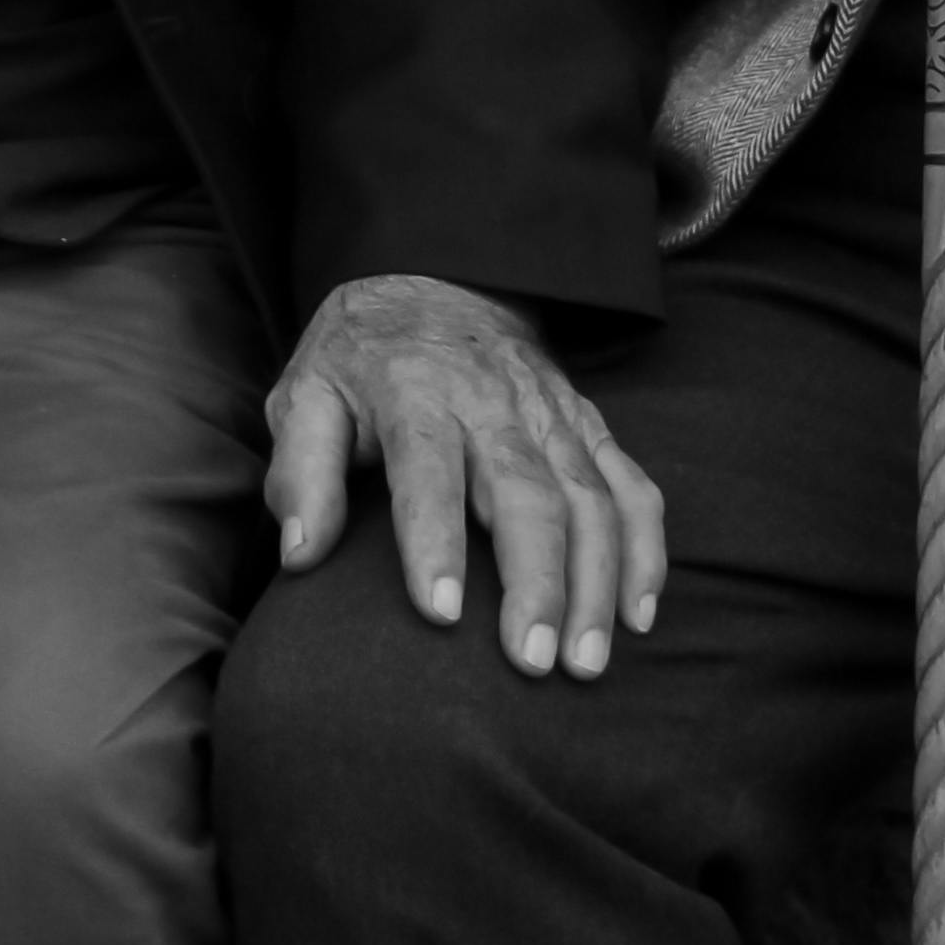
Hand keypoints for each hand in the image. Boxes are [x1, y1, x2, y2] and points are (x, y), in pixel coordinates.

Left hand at [263, 275, 667, 679]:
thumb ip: (301, 471)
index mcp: (414, 392)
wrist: (436, 281)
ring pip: (588, 498)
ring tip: (585, 662)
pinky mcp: (589, 424)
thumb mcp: (305, 395)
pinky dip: (644, 549)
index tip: (441, 615)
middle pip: (525, 492)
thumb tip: (299, 553)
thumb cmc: (360, 360)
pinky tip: (639, 615)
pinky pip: (631, 486)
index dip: (434, 541)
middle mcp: (491, 402)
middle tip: (533, 663)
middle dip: (536, 581)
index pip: (427, 468)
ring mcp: (550, 413)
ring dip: (595, 582)